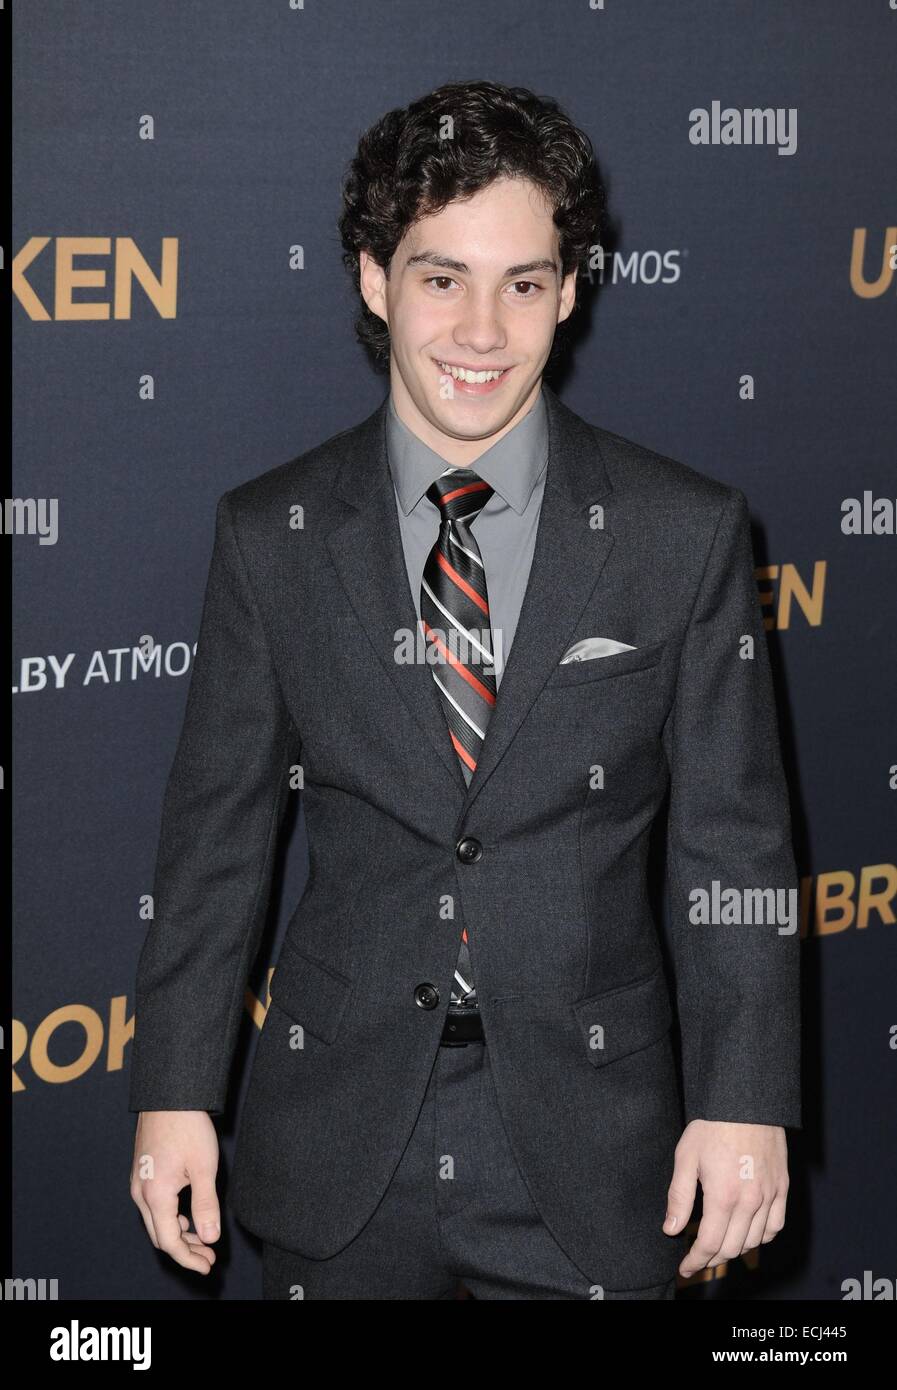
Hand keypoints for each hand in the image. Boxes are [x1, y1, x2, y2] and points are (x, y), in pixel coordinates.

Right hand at [130, 1110, 220, 1273]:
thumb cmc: (187, 1126)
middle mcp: (140, 1193)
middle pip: (160, 1236)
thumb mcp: (204, 1167)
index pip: (170, 1241)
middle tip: (208, 1256)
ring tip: (202, 1240)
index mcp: (155, 1195)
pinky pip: (152, 1207)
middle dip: (184, 1250)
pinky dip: (170, 1218)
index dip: (188, 1258)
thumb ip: (206, 1205)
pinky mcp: (142, 1173)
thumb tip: (209, 1238)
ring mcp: (139, 1183)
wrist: (169, 1095)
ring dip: (178, 1234)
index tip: (207, 1265)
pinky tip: (187, 1217)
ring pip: (155, 1222)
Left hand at [663, 1120, 788, 1277]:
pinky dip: (762, 1237)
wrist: (745, 1100)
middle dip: (712, 1259)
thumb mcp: (686, 1157)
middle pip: (733, 1248)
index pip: (710, 1244)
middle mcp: (750, 1201)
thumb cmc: (712, 1125)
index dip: (696, 1260)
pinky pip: (776, 1225)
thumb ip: (679, 1197)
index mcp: (724, 1196)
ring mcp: (770, 1195)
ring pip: (755, 1241)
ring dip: (735, 1251)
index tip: (685, 1267)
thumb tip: (671, 1229)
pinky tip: (748, 1234)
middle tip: (698, 1259)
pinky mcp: (782, 1187)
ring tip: (719, 1248)